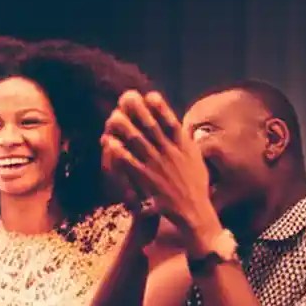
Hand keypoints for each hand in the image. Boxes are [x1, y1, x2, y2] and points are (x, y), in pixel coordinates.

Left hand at [101, 91, 221, 254]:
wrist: (193, 211)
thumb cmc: (195, 184)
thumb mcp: (195, 158)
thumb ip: (185, 141)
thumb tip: (178, 125)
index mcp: (183, 145)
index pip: (171, 121)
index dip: (160, 107)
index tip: (149, 94)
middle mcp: (170, 152)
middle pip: (151, 126)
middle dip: (138, 111)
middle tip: (125, 99)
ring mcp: (157, 165)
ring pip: (138, 141)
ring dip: (124, 127)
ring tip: (113, 117)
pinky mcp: (146, 179)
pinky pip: (130, 162)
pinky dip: (119, 151)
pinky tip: (109, 142)